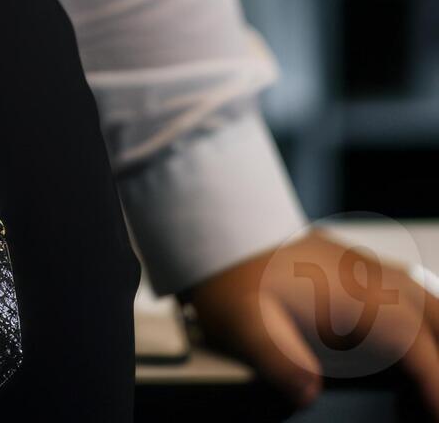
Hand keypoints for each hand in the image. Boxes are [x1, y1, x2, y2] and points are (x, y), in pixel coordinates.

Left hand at [180, 229, 438, 414]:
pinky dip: (415, 311)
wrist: (208, 230)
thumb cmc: (227, 277)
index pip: (412, 341)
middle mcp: (361, 275)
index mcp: (348, 293)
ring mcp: (355, 263)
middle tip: (436, 393)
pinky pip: (398, 283)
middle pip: (429, 311)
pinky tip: (404, 329)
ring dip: (432, 327)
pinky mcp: (343, 259)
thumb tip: (308, 391)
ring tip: (429, 364)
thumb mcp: (243, 323)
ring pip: (417, 294)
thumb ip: (278, 360)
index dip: (435, 379)